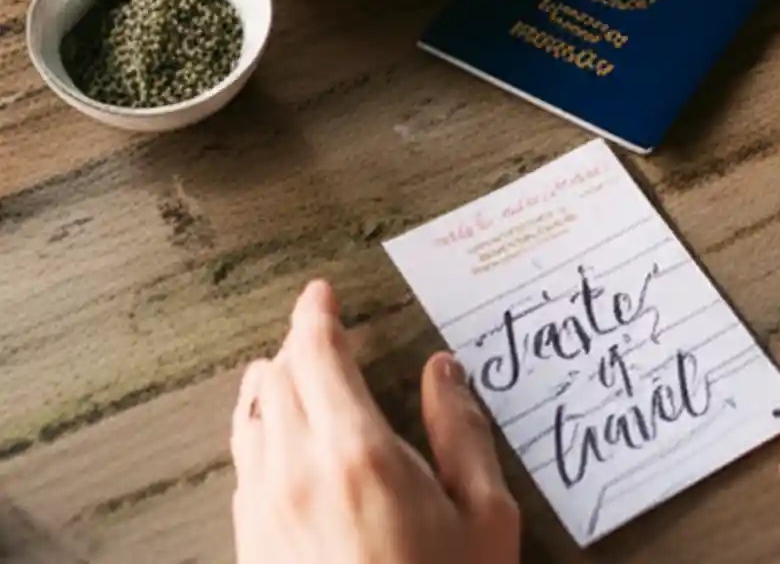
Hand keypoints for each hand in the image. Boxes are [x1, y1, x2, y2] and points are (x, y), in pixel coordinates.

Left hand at [230, 280, 519, 563]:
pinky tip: (274, 438)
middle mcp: (295, 470)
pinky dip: (257, 431)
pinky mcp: (249, 544)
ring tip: (288, 372)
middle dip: (297, 345)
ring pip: (249, 419)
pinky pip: (242, 465)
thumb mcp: (484, 516)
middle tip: (322, 332)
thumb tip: (443, 371)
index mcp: (358, 452)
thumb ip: (462, 433)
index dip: (317, 315)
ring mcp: (263, 510)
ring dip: (269, 384)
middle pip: (277, 379)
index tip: (321, 293)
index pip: (317, 355)